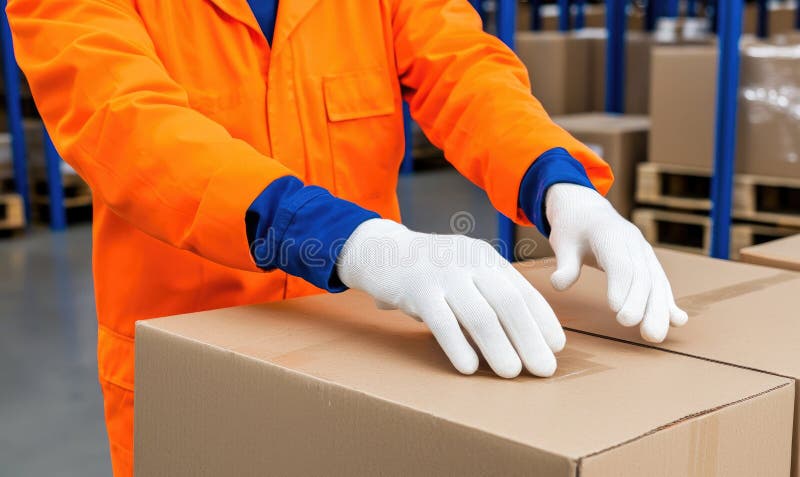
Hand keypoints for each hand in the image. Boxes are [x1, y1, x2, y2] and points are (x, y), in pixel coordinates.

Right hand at [336, 218, 564, 377]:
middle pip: (508, 303)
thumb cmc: (429, 271)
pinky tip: (469, 368)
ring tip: (512, 373)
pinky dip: (458, 346)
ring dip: (499, 347)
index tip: (557, 346)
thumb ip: (487, 298)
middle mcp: (470, 261)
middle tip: (544, 369)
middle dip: (530, 339)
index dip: (543, 320)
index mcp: (486, 258)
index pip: (523, 290)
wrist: (380, 249)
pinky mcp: (416, 288)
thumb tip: (519, 341)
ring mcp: (443, 273)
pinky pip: (442, 321)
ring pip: (479, 314)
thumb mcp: (463, 273)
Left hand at [545, 183, 687, 341]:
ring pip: (655, 282)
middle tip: (643, 332)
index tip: (620, 313)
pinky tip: (677, 321)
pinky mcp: (648, 262)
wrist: (587, 209)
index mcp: (610, 234)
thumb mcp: (562, 242)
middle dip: (644, 306)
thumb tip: (558, 285)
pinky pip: (660, 282)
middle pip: (642, 276)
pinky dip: (667, 302)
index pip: (620, 264)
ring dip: (659, 310)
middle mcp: (633, 242)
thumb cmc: (573, 228)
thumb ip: (564, 265)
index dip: (622, 288)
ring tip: (655, 336)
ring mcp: (644, 252)